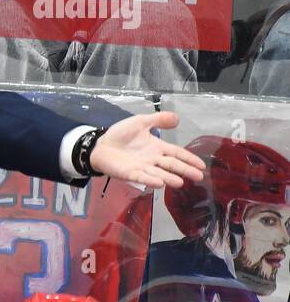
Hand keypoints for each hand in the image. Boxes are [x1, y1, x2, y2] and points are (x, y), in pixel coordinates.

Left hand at [89, 111, 205, 188]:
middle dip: (185, 170)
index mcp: (157, 147)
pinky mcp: (130, 173)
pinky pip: (141, 177)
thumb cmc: (120, 135)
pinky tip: (159, 183)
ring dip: (169, 178)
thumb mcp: (140, 122)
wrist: (100, 145)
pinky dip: (150, 180)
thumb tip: (178, 119)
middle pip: (172, 165)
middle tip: (198, 177)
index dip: (189, 158)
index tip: (201, 165)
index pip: (177, 153)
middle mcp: (152, 159)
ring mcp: (142, 168)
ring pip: (158, 173)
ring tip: (180, 182)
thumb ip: (158, 120)